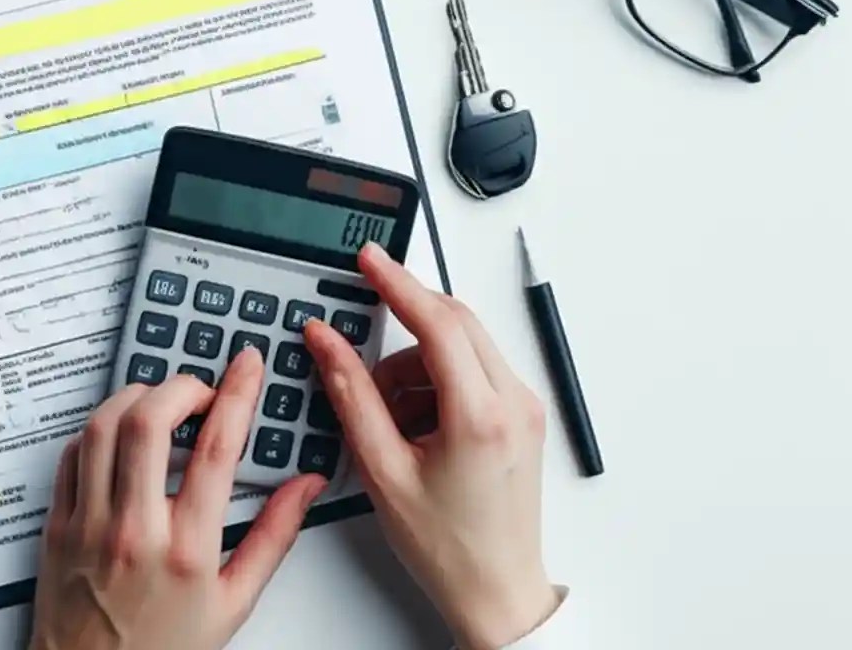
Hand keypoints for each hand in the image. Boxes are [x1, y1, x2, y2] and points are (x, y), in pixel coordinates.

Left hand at [29, 349, 328, 649]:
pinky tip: (120, 434)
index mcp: (186, 550)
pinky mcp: (56, 523)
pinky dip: (98, 428)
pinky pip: (71, 452)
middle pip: (149, 421)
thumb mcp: (234, 602)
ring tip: (161, 403)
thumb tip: (305, 487)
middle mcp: (133, 530)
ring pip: (102, 426)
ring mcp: (87, 523)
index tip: (246, 366)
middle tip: (201, 389)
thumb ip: (274, 537)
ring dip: (136, 397)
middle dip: (181, 386)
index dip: (237, 394)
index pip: (216, 449)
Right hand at [304, 244, 559, 649]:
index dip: (397, 284)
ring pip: (463, 346)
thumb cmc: (447, 548)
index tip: (369, 260)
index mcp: (482, 416)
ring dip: (417, 365)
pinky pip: (474, 370)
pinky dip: (437, 383)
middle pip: (454, 323)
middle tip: (359, 359)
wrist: (497, 591)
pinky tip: (415, 427)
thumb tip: (327, 342)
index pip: (438, 322)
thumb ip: (350, 395)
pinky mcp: (522, 415)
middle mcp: (515, 402)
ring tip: (389, 422)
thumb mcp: (382, 471)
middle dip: (401, 332)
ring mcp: (525, 407)